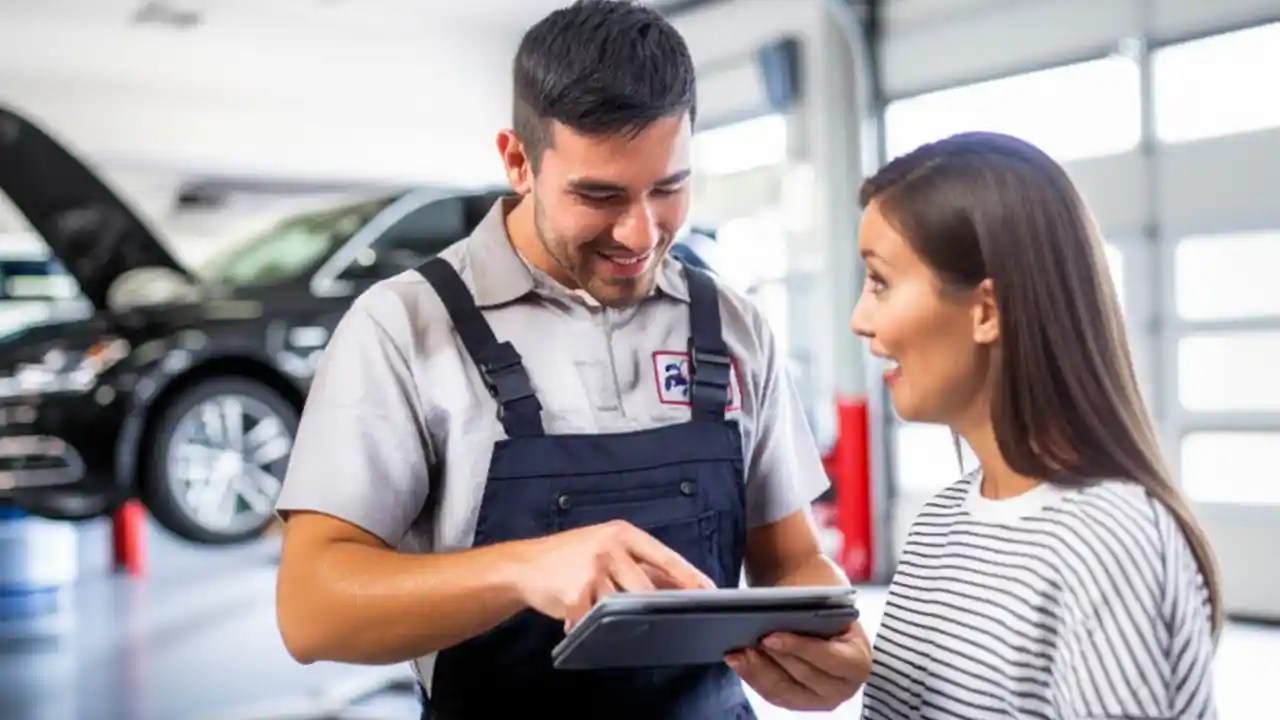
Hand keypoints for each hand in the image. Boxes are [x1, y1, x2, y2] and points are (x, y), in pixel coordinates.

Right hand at [510, 520, 715, 629]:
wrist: (524, 565)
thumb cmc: (570, 557)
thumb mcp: (607, 549)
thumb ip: (639, 565)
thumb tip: (677, 586)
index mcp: (622, 534)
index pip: (665, 556)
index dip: (689, 576)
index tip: (709, 591)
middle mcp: (610, 547)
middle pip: (648, 586)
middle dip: (658, 606)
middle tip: (672, 620)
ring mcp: (593, 568)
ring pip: (623, 604)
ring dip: (619, 616)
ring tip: (610, 617)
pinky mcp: (577, 591)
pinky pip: (596, 617)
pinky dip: (591, 623)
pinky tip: (579, 620)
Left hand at [725, 621, 870, 711]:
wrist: (825, 621)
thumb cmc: (825, 610)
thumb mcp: (825, 606)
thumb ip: (808, 611)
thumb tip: (775, 611)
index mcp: (857, 661)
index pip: (828, 658)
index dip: (799, 648)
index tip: (770, 637)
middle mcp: (843, 688)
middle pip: (803, 677)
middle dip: (773, 659)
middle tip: (747, 643)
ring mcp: (820, 699)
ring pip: (784, 691)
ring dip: (758, 671)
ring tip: (737, 653)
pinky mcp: (799, 702)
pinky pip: (773, 695)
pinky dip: (754, 678)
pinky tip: (738, 662)